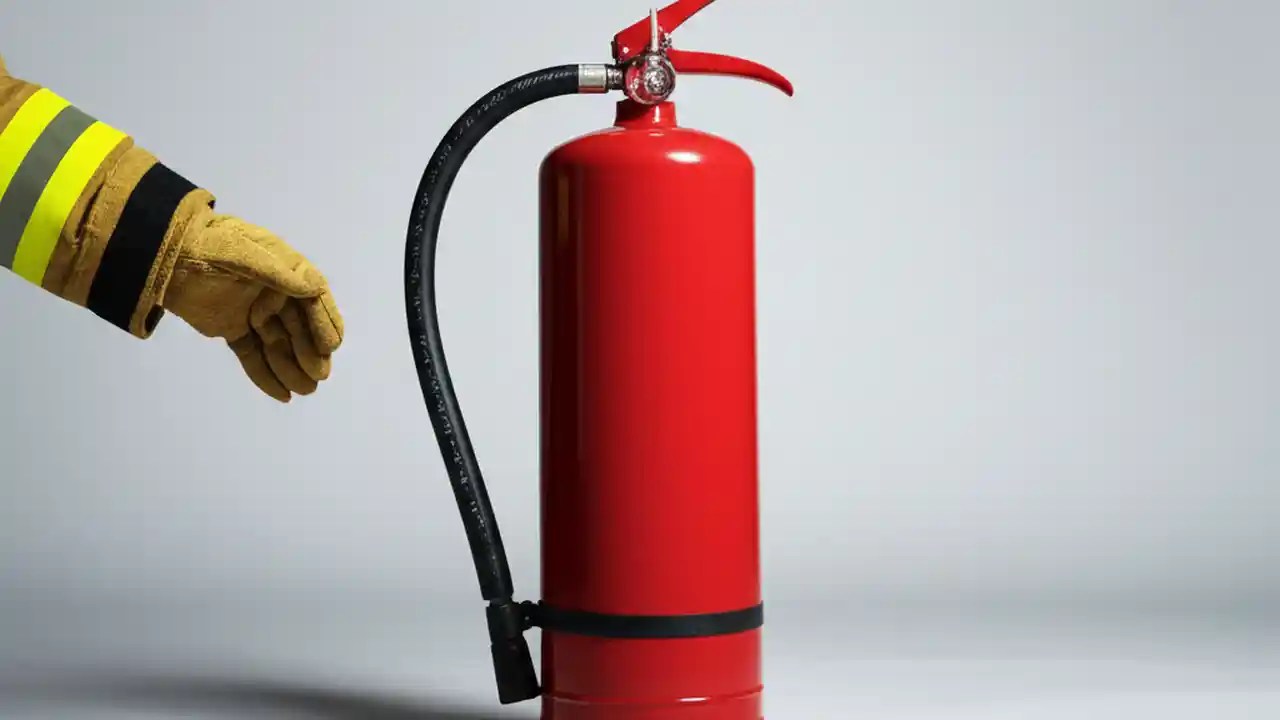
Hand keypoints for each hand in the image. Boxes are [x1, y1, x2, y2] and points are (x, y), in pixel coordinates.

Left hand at [162, 206, 343, 401]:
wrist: (162, 254)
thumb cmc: (205, 245)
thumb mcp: (240, 251)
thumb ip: (275, 272)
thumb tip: (313, 287)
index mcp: (283, 269)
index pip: (312, 298)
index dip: (324, 321)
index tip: (331, 345)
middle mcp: (274, 293)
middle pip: (298, 327)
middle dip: (309, 353)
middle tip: (319, 377)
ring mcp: (252, 313)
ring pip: (277, 345)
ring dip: (291, 369)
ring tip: (305, 391)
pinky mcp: (232, 329)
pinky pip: (252, 355)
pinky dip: (265, 375)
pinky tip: (281, 394)